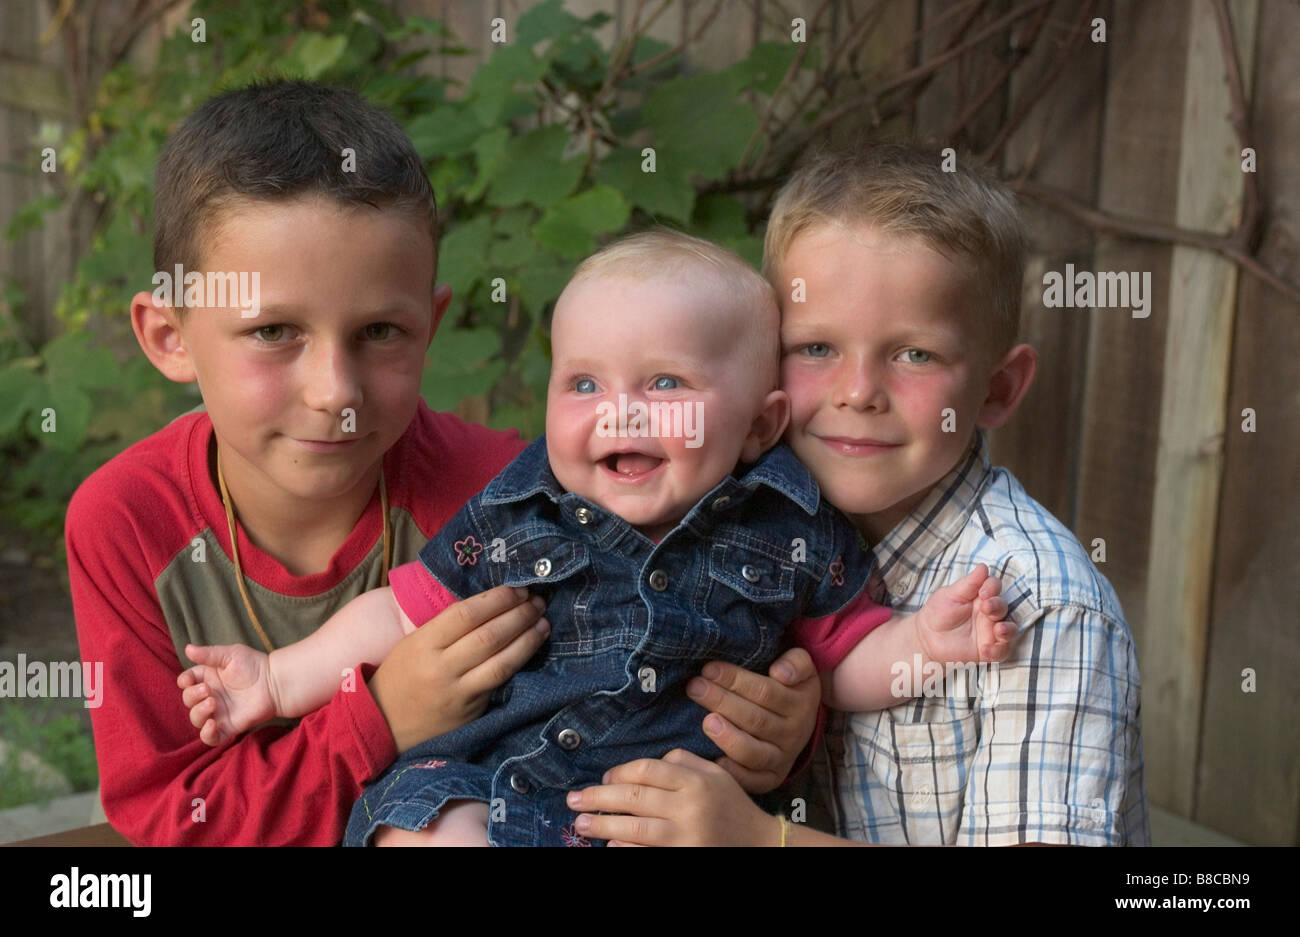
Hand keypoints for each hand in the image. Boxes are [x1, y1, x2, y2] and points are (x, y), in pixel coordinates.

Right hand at [178, 643, 275, 745]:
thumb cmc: (254, 665)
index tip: (189, 680)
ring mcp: (218, 712)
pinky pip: (210, 738)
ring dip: (199, 712)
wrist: (275, 682)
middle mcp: (209, 696)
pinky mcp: (228, 726)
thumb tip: (187, 648)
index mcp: (207, 678)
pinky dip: (206, 735)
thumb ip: (209, 654)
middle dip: (192, 696)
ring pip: (196, 719)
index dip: (184, 682)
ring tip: (213, 703)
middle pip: (188, 700)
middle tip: (208, 690)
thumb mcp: (230, 655)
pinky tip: (212, 725)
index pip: (186, 682)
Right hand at [368, 585, 548, 752]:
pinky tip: (532, 649)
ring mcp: (457, 693)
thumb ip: (446, 626)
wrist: (384, 725)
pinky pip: (499, 683)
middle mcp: (440, 668)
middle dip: (518, 615)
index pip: (465, 614)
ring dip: (527, 640)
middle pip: (488, 636)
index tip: (517, 588)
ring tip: (544, 623)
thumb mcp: (413, 643)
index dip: (496, 599)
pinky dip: (519, 663)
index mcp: (422, 644)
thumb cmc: (400, 676)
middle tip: (538, 601)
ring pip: (501, 662)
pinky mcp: (470, 712)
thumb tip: (490, 603)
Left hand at [567, 749, 782, 845]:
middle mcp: (689, 808)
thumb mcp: (716, 775)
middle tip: (573, 800)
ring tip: (581, 824)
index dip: (620, 773)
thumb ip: (683, 761)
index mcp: (695, 781)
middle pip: (634, 799)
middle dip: (598, 798)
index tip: (603, 778)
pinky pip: (647, 853)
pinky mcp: (684, 857)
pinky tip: (610, 846)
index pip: (647, 771)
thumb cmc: (733, 807)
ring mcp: (686, 838)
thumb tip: (640, 766)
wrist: (761, 846)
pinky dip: (626, 850)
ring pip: (635, 829)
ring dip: (604, 826)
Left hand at [689, 647, 820, 793]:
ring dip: (728, 738)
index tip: (709, 669)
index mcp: (801, 704)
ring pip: (754, 753)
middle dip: (722, 702)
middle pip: (755, 720)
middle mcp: (794, 734)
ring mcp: (783, 758)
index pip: (765, 692)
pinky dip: (734, 774)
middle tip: (695, 688)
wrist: (800, 718)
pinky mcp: (772, 778)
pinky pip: (754, 781)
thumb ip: (796, 662)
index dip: (736, 680)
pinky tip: (714, 761)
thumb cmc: (789, 684)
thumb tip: (780, 673)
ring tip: (706, 722)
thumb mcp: (800, 666)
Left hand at [914, 564, 1015, 665]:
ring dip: (1008, 629)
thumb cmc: (938, 612)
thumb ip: (968, 583)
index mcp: (980, 596)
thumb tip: (984, 567)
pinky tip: (987, 648)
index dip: (992, 587)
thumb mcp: (949, 595)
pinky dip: (998, 650)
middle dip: (998, 606)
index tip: (983, 591)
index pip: (994, 587)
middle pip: (1003, 606)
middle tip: (986, 607)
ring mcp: (991, 632)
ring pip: (1010, 629)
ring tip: (999, 630)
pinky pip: (1001, 651)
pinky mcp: (989, 650)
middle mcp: (989, 613)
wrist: (926, 638)